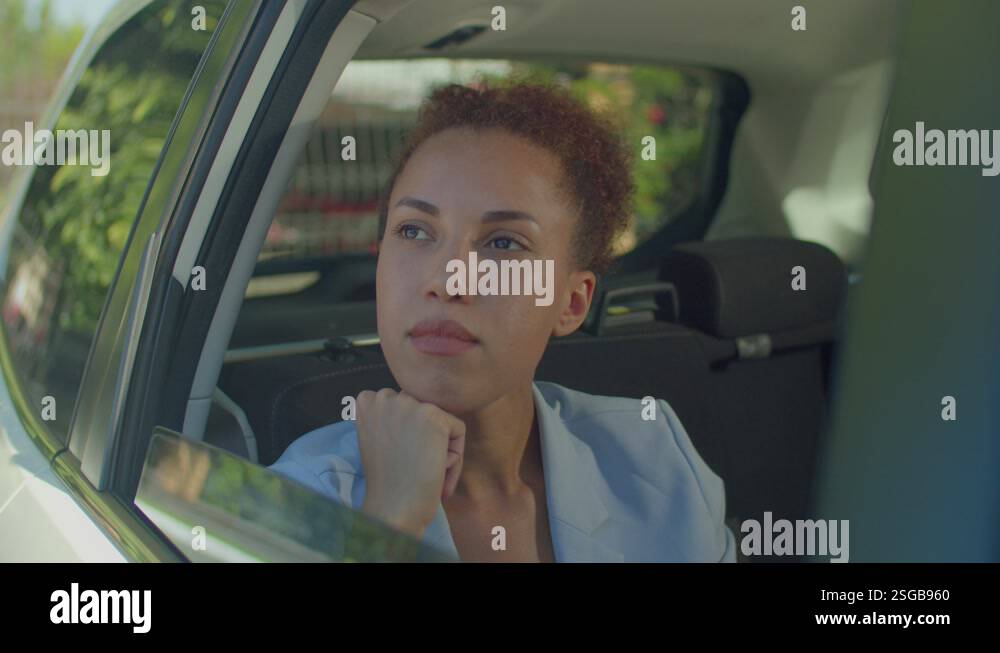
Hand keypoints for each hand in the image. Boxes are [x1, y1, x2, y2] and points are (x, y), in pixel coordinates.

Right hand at [356, 388, 465, 537]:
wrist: (394, 507)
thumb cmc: (388, 482)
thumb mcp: (378, 439)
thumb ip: (391, 418)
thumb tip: (417, 413)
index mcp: (367, 401)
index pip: (405, 406)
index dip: (409, 435)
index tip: (404, 459)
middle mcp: (384, 397)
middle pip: (424, 412)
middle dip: (426, 440)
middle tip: (416, 468)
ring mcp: (408, 404)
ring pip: (442, 423)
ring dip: (440, 448)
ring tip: (426, 472)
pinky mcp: (433, 415)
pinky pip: (458, 431)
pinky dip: (455, 456)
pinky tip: (438, 472)